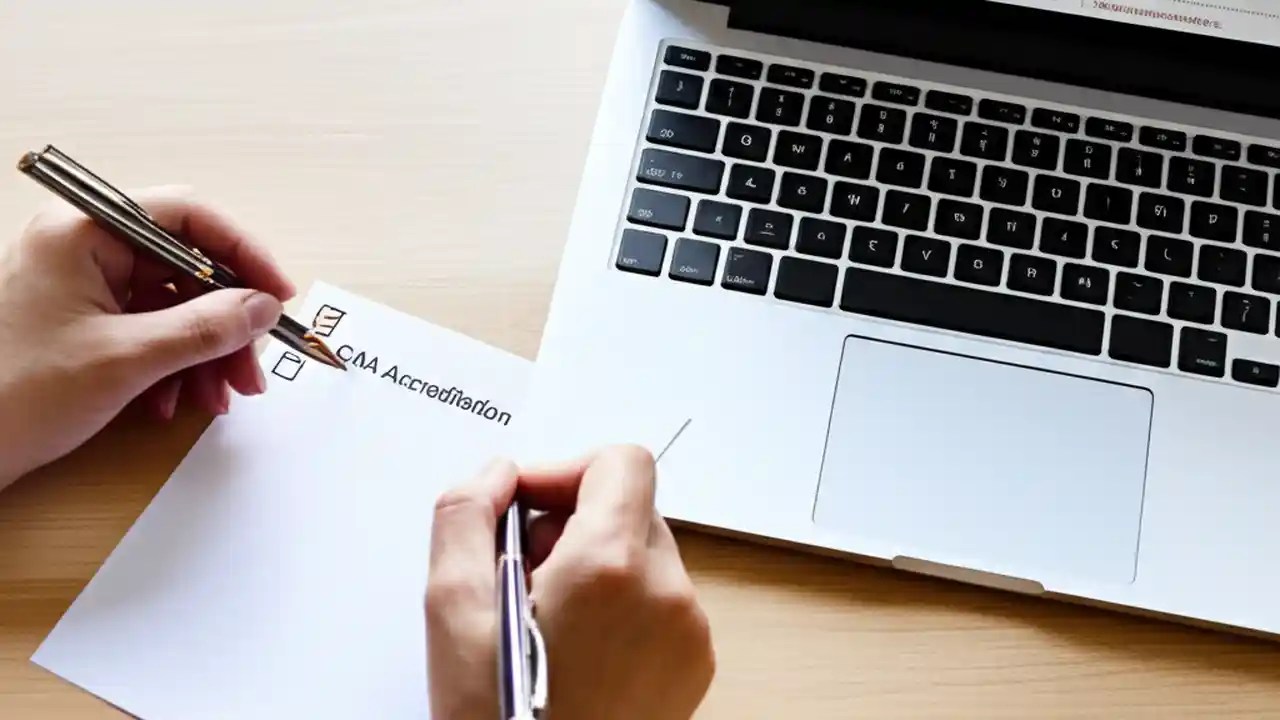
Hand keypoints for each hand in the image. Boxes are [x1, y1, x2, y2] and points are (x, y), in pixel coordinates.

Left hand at [0, 187, 294, 488]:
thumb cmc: (16, 394)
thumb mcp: (126, 360)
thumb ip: (204, 328)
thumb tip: (263, 307)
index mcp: (82, 231)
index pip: (186, 216)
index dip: (242, 253)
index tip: (277, 296)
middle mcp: (81, 247)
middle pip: (185, 267)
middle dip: (225, 323)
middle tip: (250, 370)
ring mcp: (80, 285)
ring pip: (172, 305)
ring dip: (203, 353)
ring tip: (216, 399)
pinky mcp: (79, 322)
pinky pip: (147, 331)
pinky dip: (172, 366)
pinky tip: (173, 403)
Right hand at [425, 446, 714, 719]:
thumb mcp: (450, 613)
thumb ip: (465, 516)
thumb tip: (496, 474)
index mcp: (612, 568)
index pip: (622, 461)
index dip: (565, 470)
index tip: (525, 504)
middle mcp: (667, 595)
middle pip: (632, 507)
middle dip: (573, 521)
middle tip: (521, 570)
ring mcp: (689, 635)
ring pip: (646, 554)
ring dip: (595, 565)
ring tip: (543, 619)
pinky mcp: (692, 667)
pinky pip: (660, 602)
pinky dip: (620, 606)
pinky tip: (574, 649)